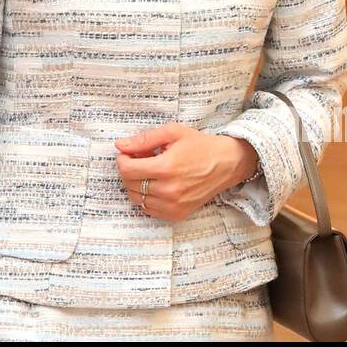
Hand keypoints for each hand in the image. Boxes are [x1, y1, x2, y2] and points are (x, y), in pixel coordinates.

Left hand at [114, 123, 255, 221]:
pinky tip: (157, 184)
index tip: (127, 153)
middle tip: (141, 159)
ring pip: (136, 199)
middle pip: (130, 184)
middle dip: (129, 170)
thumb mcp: (173, 133)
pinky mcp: (178, 214)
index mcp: (166, 168)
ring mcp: (173, 205)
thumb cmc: (200, 145)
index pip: (127, 170)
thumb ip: (144, 139)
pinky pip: (149, 209)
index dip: (122, 159)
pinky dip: (147, 197)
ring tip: (150, 172)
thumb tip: (120, 145)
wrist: (227, 164)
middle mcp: (169, 190)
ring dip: (136, 184)